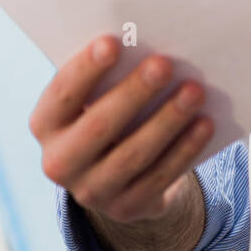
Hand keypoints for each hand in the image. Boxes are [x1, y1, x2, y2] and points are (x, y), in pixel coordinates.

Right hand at [30, 35, 213, 227]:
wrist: (115, 174)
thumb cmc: (106, 110)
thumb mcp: (93, 96)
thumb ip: (106, 75)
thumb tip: (143, 42)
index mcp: (45, 124)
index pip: (62, 93)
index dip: (86, 68)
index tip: (112, 42)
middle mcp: (59, 162)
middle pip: (99, 126)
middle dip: (134, 92)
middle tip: (164, 64)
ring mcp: (91, 191)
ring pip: (133, 155)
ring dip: (167, 121)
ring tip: (194, 91)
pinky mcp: (126, 208)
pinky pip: (159, 177)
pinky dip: (184, 149)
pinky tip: (204, 124)